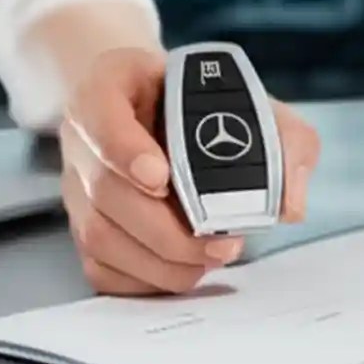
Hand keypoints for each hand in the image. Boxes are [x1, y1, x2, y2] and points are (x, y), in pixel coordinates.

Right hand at [59, 47, 320, 295]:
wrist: (151, 106)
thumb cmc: (197, 103)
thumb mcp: (246, 98)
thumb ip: (283, 138)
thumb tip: (288, 205)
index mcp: (111, 83)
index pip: (100, 111)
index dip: (126, 150)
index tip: (161, 177)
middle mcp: (82, 134)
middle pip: (104, 188)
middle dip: (165, 229)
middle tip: (220, 243)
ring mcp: (75, 183)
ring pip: (98, 234)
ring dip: (158, 260)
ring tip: (210, 260)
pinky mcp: (82, 224)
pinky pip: (99, 266)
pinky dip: (143, 279)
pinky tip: (182, 270)